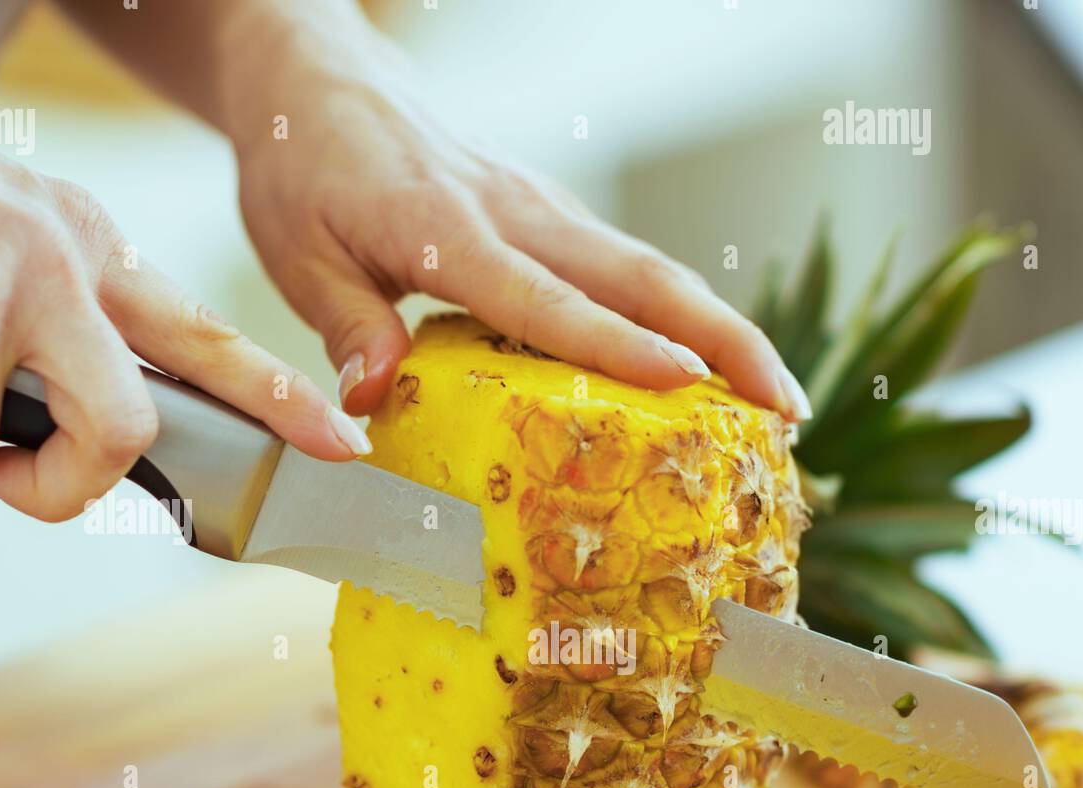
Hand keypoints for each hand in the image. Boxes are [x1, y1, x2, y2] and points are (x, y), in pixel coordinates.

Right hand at [0, 126, 367, 521]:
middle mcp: (61, 257)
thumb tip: (95, 441)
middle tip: (15, 474)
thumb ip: (68, 335)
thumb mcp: (8, 259)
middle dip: (67, 484)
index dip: (279, 400)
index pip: (208, 339)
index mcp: (93, 251)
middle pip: (127, 429)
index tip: (340, 445)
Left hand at [233, 53, 810, 421]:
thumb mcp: (298, 255)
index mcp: (449, 228)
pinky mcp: (553, 217)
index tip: (687, 382)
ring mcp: (546, 210)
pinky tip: (711, 365)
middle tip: (784, 408)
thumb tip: (372, 404)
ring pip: (653, 270)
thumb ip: (347, 326)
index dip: (617, 343)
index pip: (547, 298)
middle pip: (642, 277)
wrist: (322, 83)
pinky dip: (682, 319)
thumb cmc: (304, 170)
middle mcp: (516, 213)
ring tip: (777, 399)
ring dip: (724, 332)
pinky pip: (630, 270)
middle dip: (725, 341)